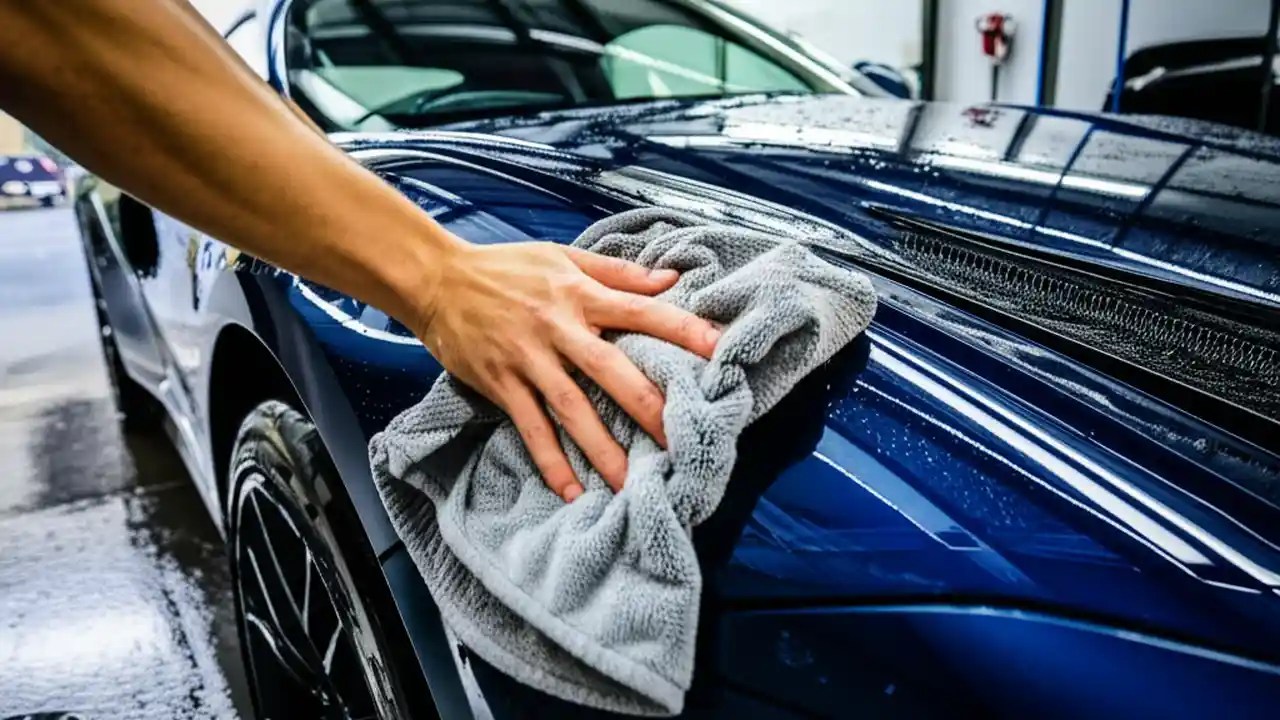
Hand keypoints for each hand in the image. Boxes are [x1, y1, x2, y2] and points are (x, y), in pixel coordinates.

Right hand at [416, 240, 719, 500]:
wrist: (437, 280)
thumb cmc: (506, 267)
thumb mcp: (563, 256)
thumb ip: (618, 271)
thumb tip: (670, 278)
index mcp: (579, 293)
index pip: (641, 310)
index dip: (681, 328)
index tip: (719, 349)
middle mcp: (557, 327)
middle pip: (611, 369)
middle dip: (649, 405)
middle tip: (683, 439)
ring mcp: (527, 359)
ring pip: (572, 408)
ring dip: (603, 448)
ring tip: (632, 484)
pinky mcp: (500, 383)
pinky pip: (530, 428)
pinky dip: (550, 461)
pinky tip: (571, 490)